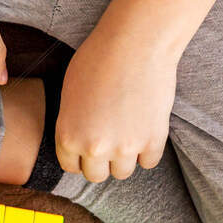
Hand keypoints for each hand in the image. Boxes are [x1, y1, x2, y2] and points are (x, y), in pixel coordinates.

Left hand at [55, 24, 177, 180]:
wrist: (135, 46)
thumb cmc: (97, 61)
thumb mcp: (69, 95)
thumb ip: (72, 124)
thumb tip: (79, 142)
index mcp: (68, 137)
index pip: (72, 167)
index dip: (81, 157)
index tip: (89, 147)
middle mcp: (94, 148)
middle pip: (97, 175)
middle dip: (102, 161)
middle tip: (110, 141)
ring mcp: (125, 147)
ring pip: (123, 173)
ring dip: (125, 158)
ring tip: (128, 134)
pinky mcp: (154, 140)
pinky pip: (149, 162)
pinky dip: (148, 151)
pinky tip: (145, 130)